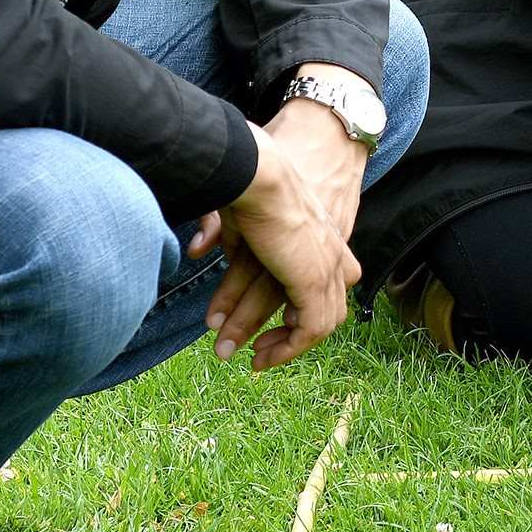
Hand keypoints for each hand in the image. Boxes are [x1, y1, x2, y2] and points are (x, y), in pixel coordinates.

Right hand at [202, 100, 369, 370]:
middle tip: (256, 353)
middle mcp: (330, 253)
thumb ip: (225, 232)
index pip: (318, 282)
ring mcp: (328, 267)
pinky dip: (289, 347)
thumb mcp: (235, 211)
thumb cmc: (242, 182)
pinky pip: (311, 328)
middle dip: (285, 334)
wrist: (256, 173)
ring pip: (312, 320)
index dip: (294, 309)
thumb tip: (202, 248)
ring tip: (253, 358)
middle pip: (316, 305)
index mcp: (316, 235)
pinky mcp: (315, 282)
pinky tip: (262, 355)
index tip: (262, 325)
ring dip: (281, 344)